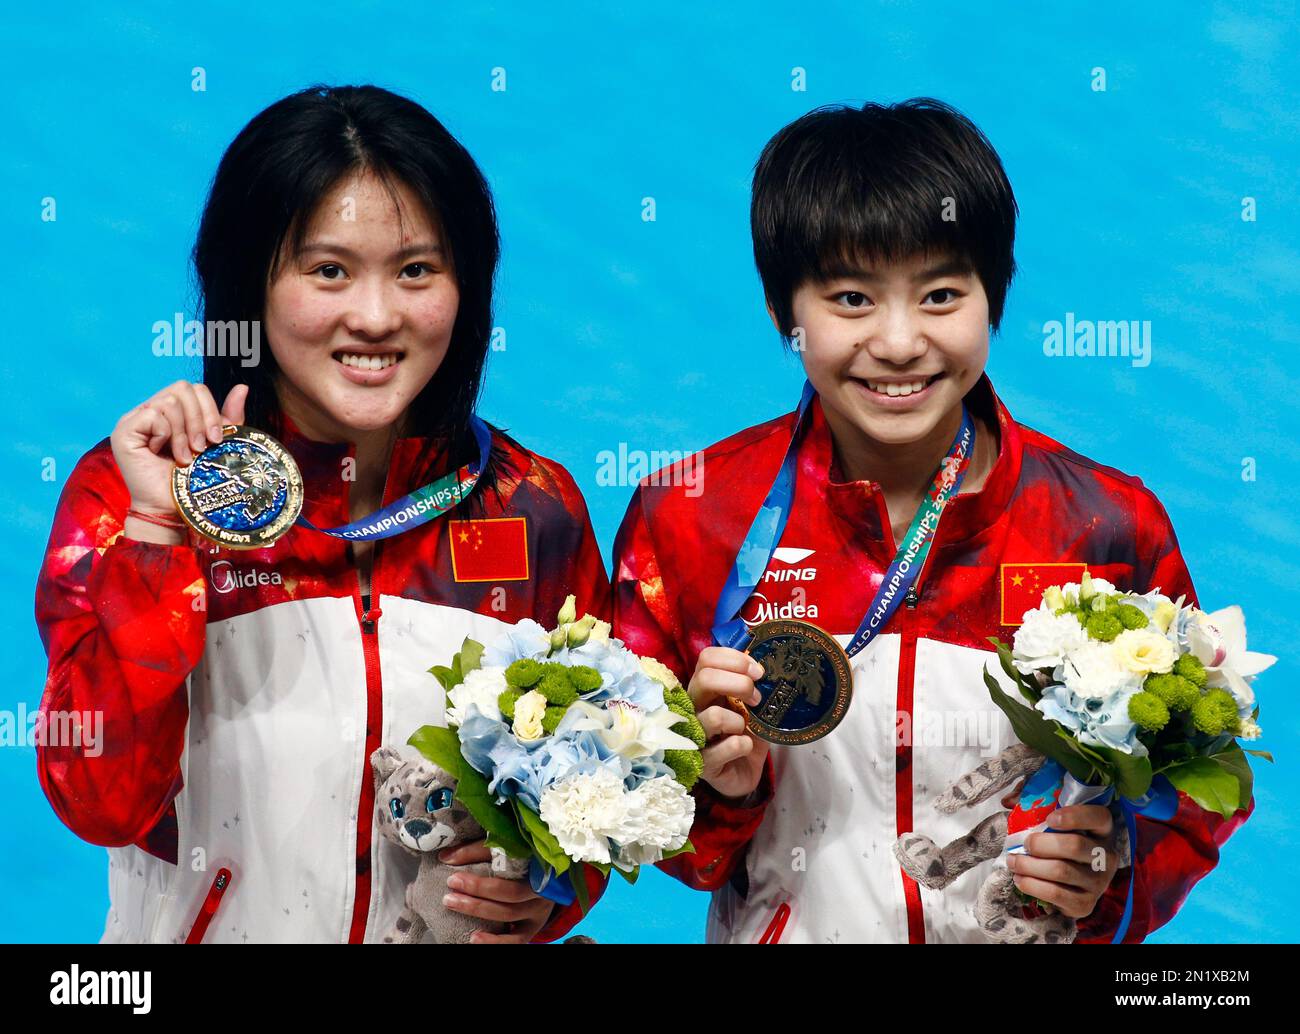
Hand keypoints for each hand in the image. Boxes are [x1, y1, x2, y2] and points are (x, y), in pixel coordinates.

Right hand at [111, 381, 247, 514]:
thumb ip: (227, 417)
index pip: (193, 388)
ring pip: (169, 401)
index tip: (216, 440)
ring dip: (183, 433)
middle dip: (199, 419)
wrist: (172, 509)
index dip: (210, 410)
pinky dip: (166, 435)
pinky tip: (162, 454)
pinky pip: (153, 414)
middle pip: (182, 388)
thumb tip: (242, 387)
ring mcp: (135, 418)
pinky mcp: (124, 430)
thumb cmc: (192, 480)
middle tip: (200, 448)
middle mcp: (150, 410)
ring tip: (184, 457)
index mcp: (171, 411)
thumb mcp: (217, 444)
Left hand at [438, 840, 554, 943]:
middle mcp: (541, 887)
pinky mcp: (533, 927)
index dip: (479, 860)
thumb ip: (477, 851)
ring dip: (479, 909)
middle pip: (510, 890)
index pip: (509, 859)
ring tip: (453, 904)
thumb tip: (446, 856)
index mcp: (536, 863)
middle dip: (477, 889)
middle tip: (451, 885)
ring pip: (510, 913)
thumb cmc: (520, 864)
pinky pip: (516, 940)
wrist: (544, 883)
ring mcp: (538, 909)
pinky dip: (495, 941)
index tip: (452, 866)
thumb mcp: (504, 852)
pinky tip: (474, 938)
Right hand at [689, 646, 769, 800]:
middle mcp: (693, 707)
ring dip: (739, 721)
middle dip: (739, 684)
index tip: (758, 672)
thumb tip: (761, 657)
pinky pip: (726, 748)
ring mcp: (694, 735)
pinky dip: (742, 745)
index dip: (735, 659)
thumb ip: (750, 682)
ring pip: (713, 716)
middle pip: (705, 678)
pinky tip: (744, 747)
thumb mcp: (749, 703)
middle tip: (757, 699)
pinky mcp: (703, 764)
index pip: (707, 658)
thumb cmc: (744, 732)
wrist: (743, 771)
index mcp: (703, 688)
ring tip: (746, 728)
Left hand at [1005, 797, 1120, 919]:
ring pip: (1061, 871)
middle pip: (1075, 845)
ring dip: (1030, 865)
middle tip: (1023, 843)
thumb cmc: (1062, 843)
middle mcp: (1106, 856)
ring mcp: (1098, 882)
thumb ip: (1035, 804)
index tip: (1049, 817)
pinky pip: (1056, 893)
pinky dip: (1033, 885)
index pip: (1098, 817)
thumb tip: (1008, 801)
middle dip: (1041, 843)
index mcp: (1102, 830)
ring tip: (1013, 861)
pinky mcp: (1085, 903)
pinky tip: (1020, 879)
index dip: (1074, 816)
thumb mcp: (1054, 819)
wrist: (1074, 886)